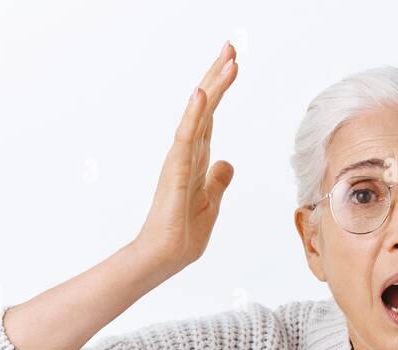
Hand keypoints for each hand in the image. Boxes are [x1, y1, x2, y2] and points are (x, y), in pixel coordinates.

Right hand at [133, 41, 238, 277]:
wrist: (164, 257)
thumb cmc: (183, 234)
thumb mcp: (211, 204)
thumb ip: (217, 181)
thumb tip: (227, 162)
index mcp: (196, 158)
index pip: (211, 116)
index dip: (221, 88)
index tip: (233, 62)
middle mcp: (187, 152)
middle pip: (205, 107)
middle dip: (218, 75)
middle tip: (231, 45)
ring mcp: (180, 160)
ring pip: (199, 115)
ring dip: (213, 87)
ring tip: (228, 60)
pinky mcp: (175, 172)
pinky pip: (185, 138)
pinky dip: (193, 115)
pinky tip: (201, 94)